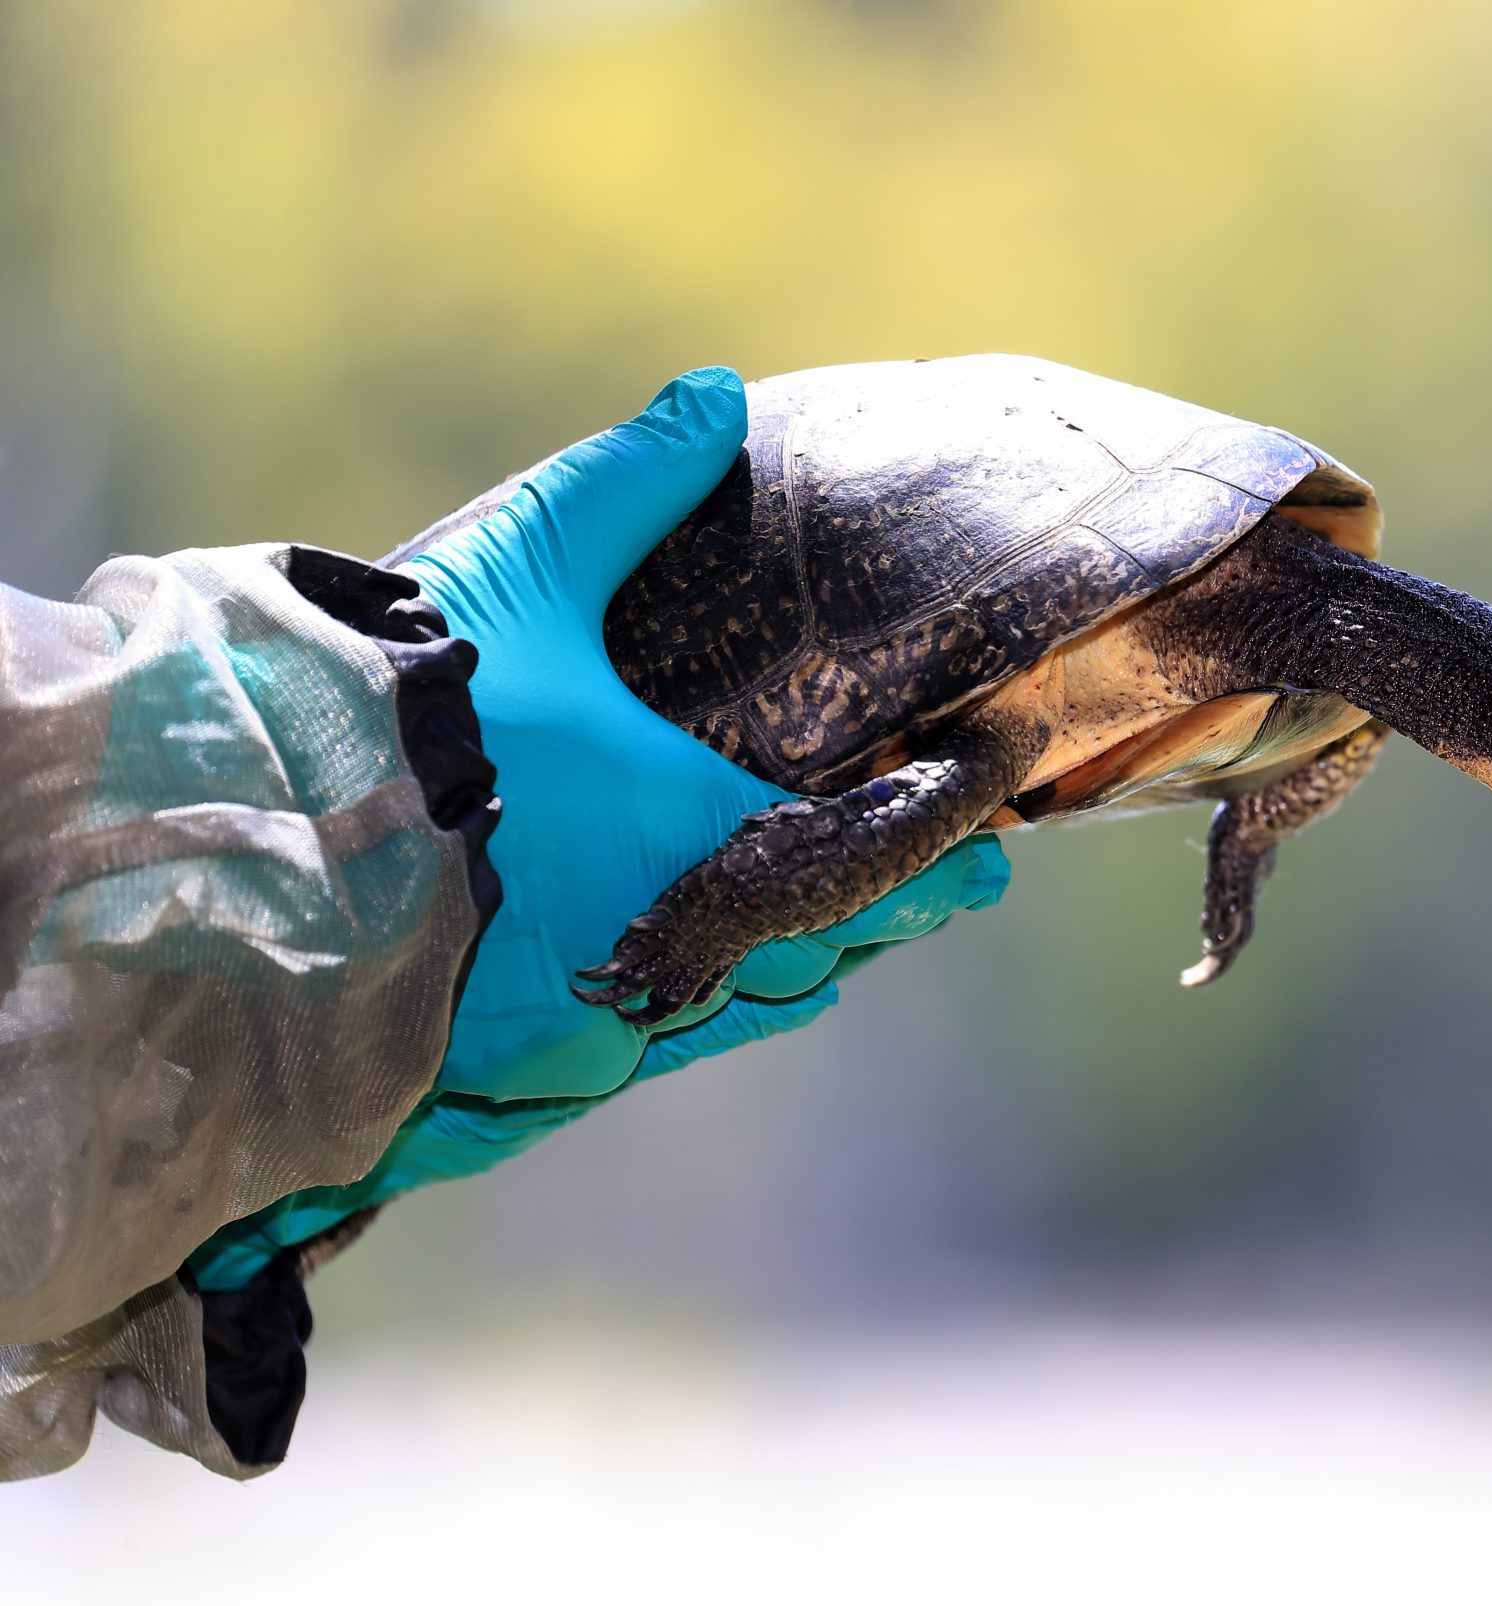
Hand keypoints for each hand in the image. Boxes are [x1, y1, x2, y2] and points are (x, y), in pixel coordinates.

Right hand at [403, 368, 1007, 1101]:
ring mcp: (599, 1021)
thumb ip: (627, 487)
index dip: (931, 847)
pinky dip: (699, 1013)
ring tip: (846, 945)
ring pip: (738, 1004)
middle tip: (944, 893)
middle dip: (879, 915)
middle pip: (814, 942)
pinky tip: (715, 995)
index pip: (860, 852)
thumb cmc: (386, 706)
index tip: (991, 841)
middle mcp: (669, 941)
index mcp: (691, 832)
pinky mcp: (527, 1069)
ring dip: (796, 968)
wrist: (240, 850)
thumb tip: (719, 389)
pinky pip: (650, 1049)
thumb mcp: (513, 572)